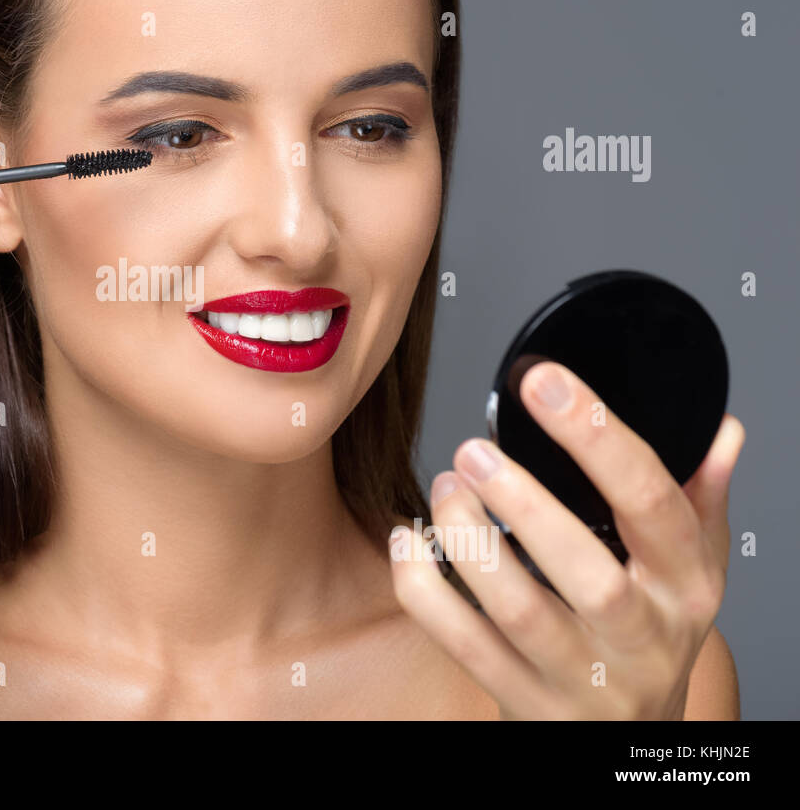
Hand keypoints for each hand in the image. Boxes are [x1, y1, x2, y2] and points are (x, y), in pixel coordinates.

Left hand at [389, 360, 744, 718]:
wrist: (629, 741)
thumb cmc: (650, 636)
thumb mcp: (690, 572)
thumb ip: (697, 499)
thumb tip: (720, 430)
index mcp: (685, 587)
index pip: (652, 504)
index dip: (598, 436)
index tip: (544, 384)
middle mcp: (641, 637)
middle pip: (585, 570)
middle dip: (522, 501)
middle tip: (472, 450)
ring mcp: (581, 678)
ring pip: (517, 609)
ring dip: (467, 538)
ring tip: (446, 487)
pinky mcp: (525, 702)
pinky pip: (463, 644)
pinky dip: (422, 588)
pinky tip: (405, 540)